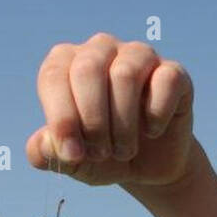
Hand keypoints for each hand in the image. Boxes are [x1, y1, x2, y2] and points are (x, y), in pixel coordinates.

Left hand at [26, 34, 195, 190]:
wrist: (148, 166)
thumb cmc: (104, 155)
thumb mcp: (72, 161)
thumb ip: (47, 153)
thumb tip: (43, 145)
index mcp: (67, 63)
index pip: (54, 76)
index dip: (61, 118)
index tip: (72, 155)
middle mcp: (101, 49)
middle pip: (88, 70)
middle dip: (93, 121)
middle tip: (100, 153)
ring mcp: (139, 56)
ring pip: (125, 75)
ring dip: (123, 124)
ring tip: (123, 150)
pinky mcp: (173, 73)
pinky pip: (165, 81)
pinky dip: (155, 115)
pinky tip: (152, 132)